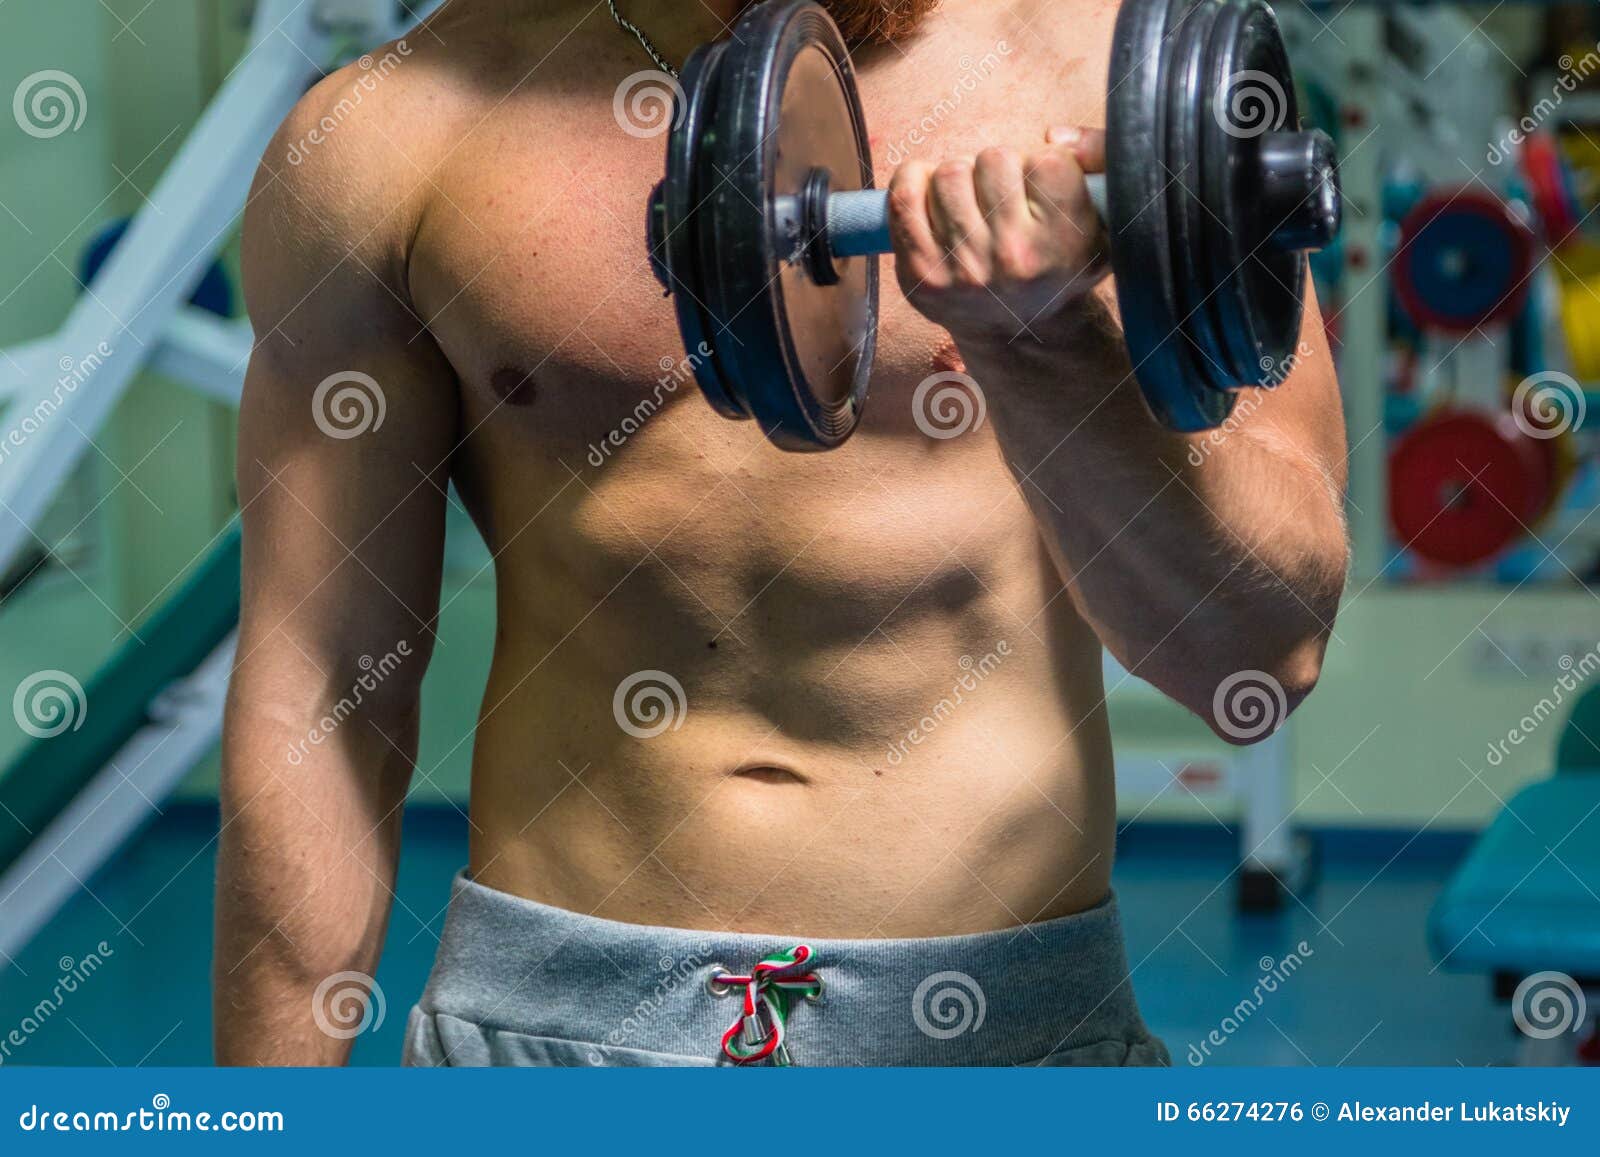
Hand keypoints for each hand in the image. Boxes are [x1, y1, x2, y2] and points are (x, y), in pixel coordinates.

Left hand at [886, 126, 1108, 341]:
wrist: (1018, 330)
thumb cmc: (1060, 262)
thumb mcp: (1106, 220)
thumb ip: (1102, 160)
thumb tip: (1055, 135)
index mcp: (1063, 244)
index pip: (1049, 160)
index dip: (1044, 165)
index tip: (1041, 189)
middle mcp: (1012, 259)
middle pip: (994, 158)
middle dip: (999, 169)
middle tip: (1003, 196)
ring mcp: (962, 269)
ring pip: (949, 173)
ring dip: (960, 177)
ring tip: (972, 201)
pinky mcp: (921, 274)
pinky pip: (904, 198)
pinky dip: (914, 181)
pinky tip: (930, 192)